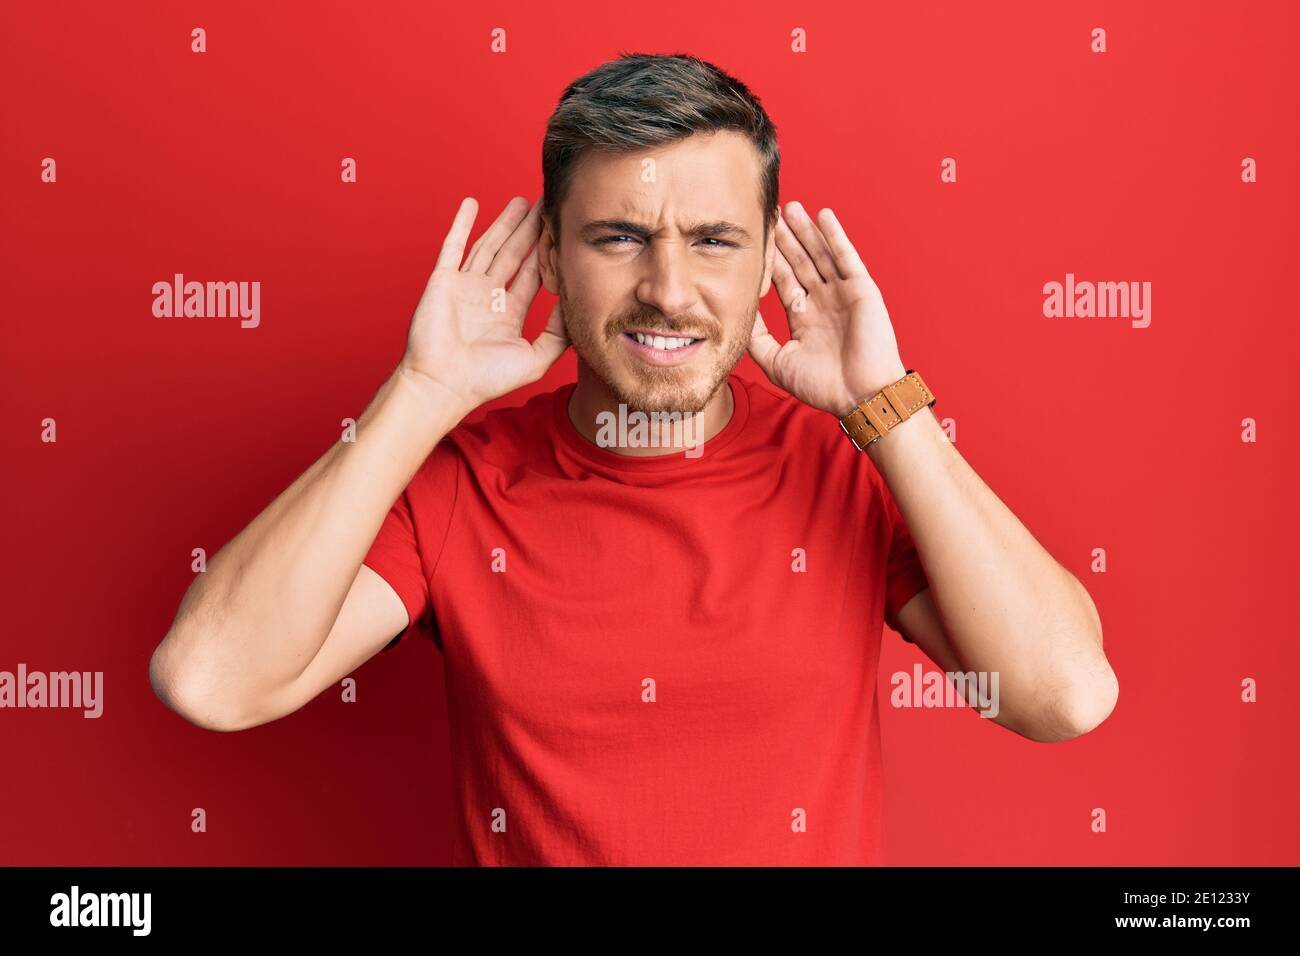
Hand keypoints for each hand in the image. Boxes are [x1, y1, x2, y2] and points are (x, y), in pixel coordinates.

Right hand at [399, 196, 568, 412]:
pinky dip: (461, 224)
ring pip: (489, 245)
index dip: (546, 254)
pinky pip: (453, 246)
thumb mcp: (534, 359)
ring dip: (504, 223)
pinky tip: (472, 204)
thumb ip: (558, 334)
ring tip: (522, 201)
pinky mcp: (443, 280)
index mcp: (508, 313)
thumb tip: (573, 304)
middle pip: (514, 254)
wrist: (443, 383)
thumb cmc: (485, 379)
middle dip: (530, 230)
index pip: (532, 275)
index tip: (560, 232)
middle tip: (546, 205)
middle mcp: (487, 297)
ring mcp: (464, 286)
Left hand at [748, 200, 906, 416]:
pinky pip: (846, 257)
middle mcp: (824, 303)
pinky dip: (835, 236)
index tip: (755, 241)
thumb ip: (757, 339)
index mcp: (805, 318)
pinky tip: (823, 216)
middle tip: (770, 213)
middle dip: (786, 239)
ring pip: (820, 255)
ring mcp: (843, 294)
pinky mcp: (862, 289)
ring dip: (806, 231)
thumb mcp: (777, 362)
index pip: (784, 281)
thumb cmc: (823, 386)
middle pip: (800, 262)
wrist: (860, 396)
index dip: (771, 261)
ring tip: (791, 208)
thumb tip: (739, 317)